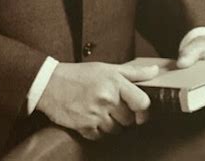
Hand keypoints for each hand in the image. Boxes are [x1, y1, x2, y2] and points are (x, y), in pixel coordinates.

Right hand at [36, 61, 158, 139]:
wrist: (49, 83)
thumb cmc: (79, 74)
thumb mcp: (106, 68)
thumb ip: (133, 72)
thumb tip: (155, 71)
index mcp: (114, 82)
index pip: (143, 103)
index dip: (144, 109)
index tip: (139, 110)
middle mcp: (107, 98)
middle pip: (130, 120)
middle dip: (123, 116)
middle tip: (112, 106)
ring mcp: (96, 114)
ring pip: (116, 130)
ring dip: (111, 124)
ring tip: (99, 111)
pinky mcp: (85, 127)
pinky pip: (101, 137)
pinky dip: (97, 131)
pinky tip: (90, 117)